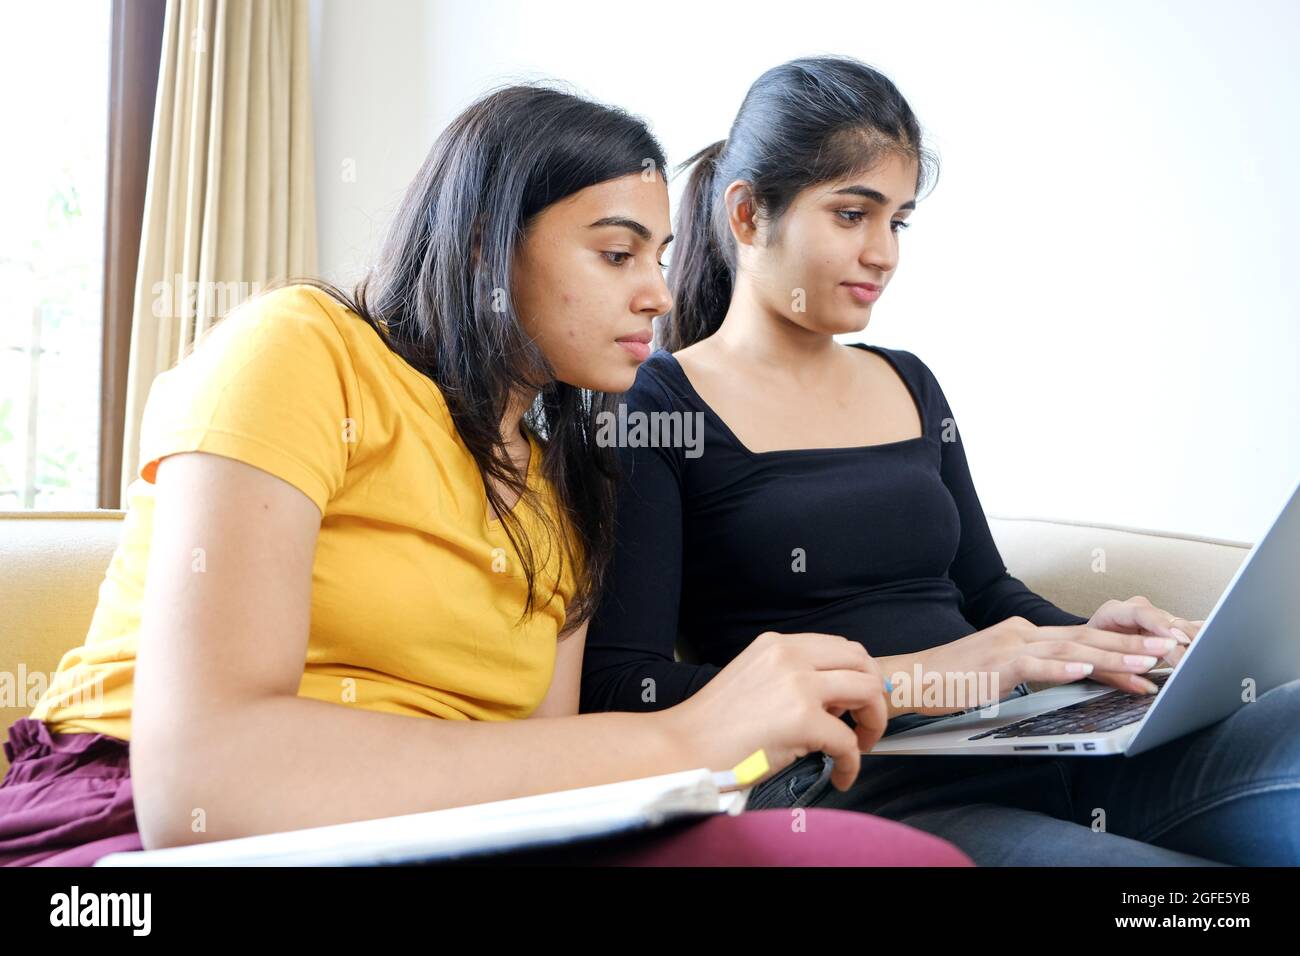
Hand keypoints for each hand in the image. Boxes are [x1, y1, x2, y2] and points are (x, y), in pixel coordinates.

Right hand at [670, 631, 888, 791]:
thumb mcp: (754, 679)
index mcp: (777, 644)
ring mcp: (798, 685)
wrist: (681, 748)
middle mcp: (790, 656)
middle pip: (863, 663)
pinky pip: (849, 742)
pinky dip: (853, 764)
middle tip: (866, 724)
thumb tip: (835, 699)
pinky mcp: (802, 721)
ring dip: (874, 723)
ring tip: (861, 746)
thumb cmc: (712, 726)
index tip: (858, 702)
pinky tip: (841, 775)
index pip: (842, 646)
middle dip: (875, 696)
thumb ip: (792, 678)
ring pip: (868, 692)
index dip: (860, 675)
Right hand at [878, 615, 1180, 716]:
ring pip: (1071, 650)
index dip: (1122, 645)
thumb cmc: (952, 681)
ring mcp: (1009, 646)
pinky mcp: (996, 664)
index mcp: (1024, 635)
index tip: (1155, 653)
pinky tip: (1086, 672)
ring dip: (1113, 658)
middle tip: (1171, 651)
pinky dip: (1062, 669)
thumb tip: (1072, 678)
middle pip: (1086, 639)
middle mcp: (1021, 634)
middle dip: (1132, 646)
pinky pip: (1035, 666)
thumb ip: (1034, 670)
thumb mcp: (1000, 673)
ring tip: (1146, 664)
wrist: (911, 677)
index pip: (1083, 639)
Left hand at [1084, 595, 1204, 692]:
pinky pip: (1185, 630)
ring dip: (1192, 641)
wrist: (1089, 644)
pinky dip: (1198, 638)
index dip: (1159, 625)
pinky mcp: (1166, 628)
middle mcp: (1136, 611)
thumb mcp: (1097, 665)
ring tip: (1204, 654)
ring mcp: (1153, 618)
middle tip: (1191, 658)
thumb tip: (1146, 688)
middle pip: (1164, 620)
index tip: (1174, 640)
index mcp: (1114, 612)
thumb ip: (1120, 676)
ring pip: (1178, 625)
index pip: (1139, 612)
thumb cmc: (1090, 651)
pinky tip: (1214, 642)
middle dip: (1180, 639)